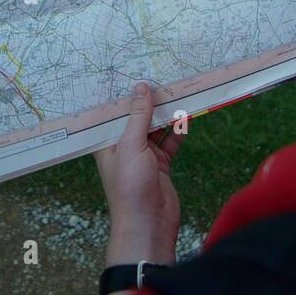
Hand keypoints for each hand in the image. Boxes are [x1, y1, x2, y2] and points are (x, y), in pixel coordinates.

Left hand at [95, 83, 184, 267]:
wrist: (149, 223)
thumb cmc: (131, 186)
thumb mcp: (131, 145)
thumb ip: (138, 115)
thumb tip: (141, 87)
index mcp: (107, 142)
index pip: (113, 112)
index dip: (123, 94)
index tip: (133, 71)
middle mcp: (123, 146)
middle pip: (137, 117)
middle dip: (149, 101)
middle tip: (162, 76)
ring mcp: (143, 155)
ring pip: (156, 127)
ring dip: (167, 114)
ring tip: (179, 91)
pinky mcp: (161, 164)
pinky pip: (170, 141)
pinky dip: (178, 130)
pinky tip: (188, 115)